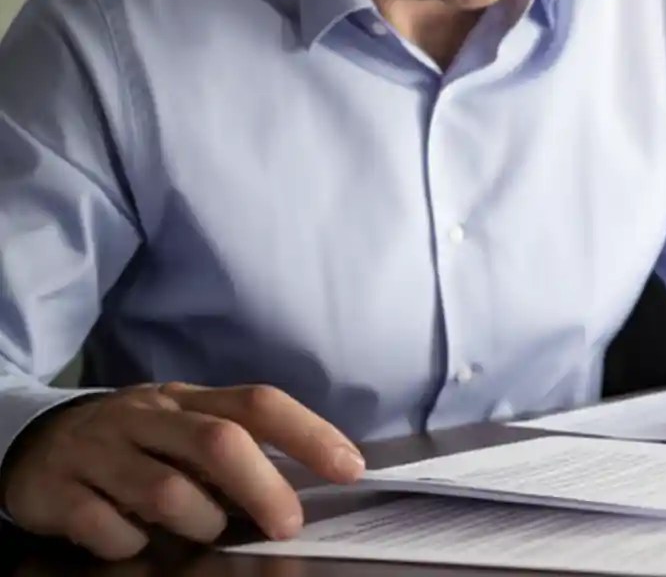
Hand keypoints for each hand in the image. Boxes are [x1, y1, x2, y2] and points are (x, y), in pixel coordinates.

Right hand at [0, 383, 364, 560]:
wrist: (37, 442)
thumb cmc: (139, 442)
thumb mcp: (187, 429)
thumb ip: (240, 444)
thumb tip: (314, 475)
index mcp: (188, 399)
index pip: (258, 404)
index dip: (309, 433)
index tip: (350, 467)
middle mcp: (147, 417)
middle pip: (219, 443)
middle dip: (264, 488)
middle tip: (288, 525)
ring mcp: (101, 451)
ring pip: (168, 493)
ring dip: (200, 523)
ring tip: (203, 530)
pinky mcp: (59, 491)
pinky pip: (108, 529)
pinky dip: (132, 544)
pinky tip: (135, 539)